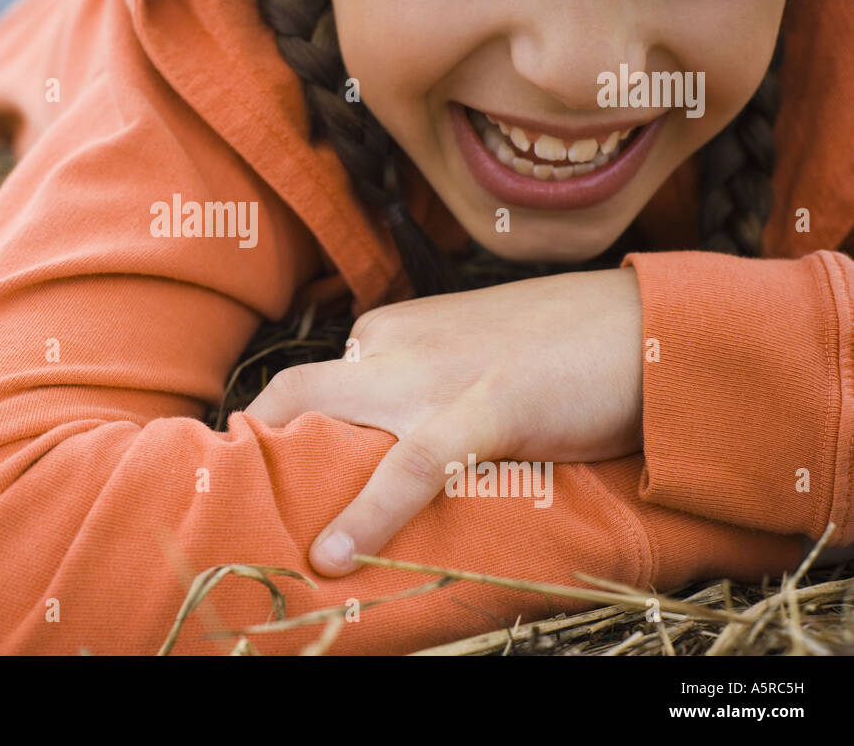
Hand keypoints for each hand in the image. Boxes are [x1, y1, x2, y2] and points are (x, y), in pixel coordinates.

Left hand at [244, 267, 644, 576]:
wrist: (648, 326)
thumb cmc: (562, 349)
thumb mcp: (469, 360)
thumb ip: (418, 390)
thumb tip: (383, 452)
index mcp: (391, 328)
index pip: (314, 380)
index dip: (283, 431)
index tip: (266, 475)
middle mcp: (397, 342)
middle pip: (295, 387)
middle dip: (254, 441)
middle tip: (233, 500)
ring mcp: (436, 372)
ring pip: (329, 412)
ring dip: (286, 473)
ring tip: (257, 531)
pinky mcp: (486, 405)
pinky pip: (412, 464)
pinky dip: (367, 511)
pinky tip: (334, 554)